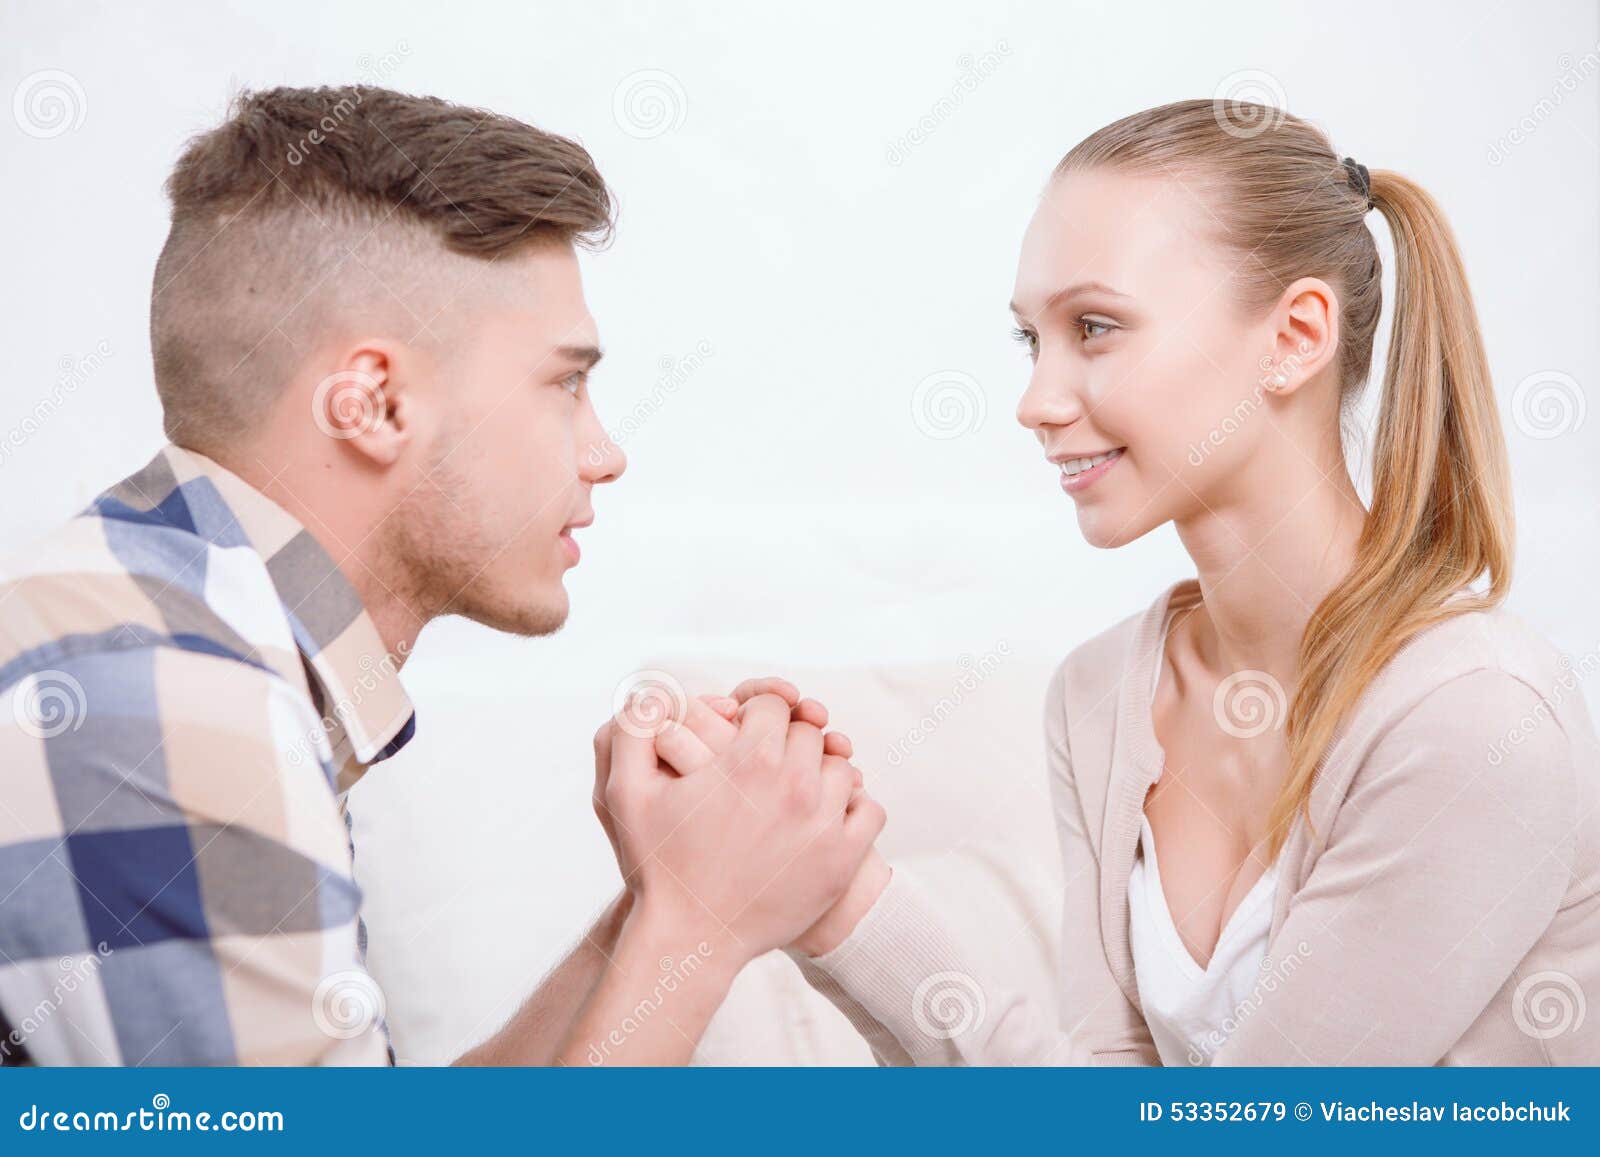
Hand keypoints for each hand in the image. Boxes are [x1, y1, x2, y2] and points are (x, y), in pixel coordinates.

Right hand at [598, 688, 883, 967]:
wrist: (691, 939)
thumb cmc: (657, 866)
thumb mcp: (623, 793)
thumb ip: (630, 730)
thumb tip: (649, 690)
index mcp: (749, 758)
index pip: (773, 704)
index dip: (756, 714)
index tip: (744, 734)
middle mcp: (795, 783)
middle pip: (809, 733)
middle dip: (787, 742)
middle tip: (764, 766)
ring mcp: (825, 821)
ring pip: (841, 767)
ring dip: (820, 773)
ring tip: (792, 792)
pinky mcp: (844, 857)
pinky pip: (870, 808)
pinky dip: (853, 807)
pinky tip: (824, 816)